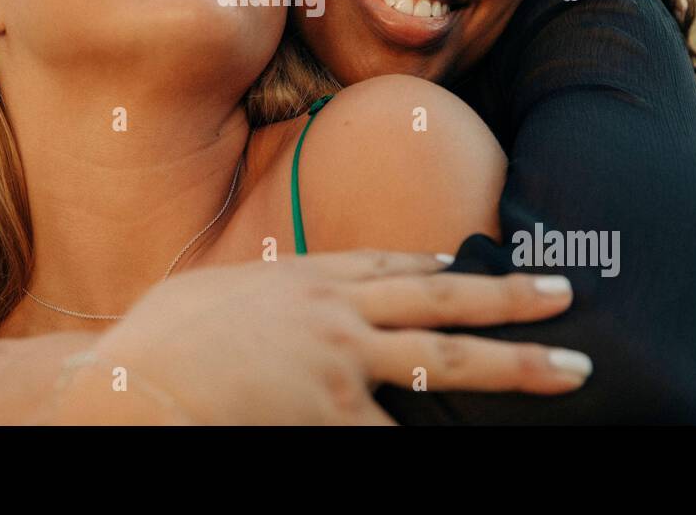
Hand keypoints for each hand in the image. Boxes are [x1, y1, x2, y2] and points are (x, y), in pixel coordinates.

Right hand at [0, 250, 588, 424]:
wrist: (125, 386)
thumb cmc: (157, 343)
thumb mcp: (216, 293)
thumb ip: (265, 292)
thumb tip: (278, 300)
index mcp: (306, 276)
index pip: (394, 266)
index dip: (448, 264)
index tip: (492, 258)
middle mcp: (336, 313)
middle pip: (443, 306)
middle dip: (511, 302)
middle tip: (568, 303)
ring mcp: (341, 366)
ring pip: (444, 368)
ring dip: (510, 370)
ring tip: (570, 373)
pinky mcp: (334, 418)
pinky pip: (396, 433)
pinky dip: (428, 434)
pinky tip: (472, 436)